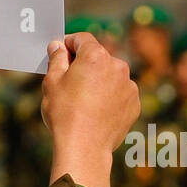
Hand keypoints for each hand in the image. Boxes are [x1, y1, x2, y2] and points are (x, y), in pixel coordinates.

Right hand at [41, 33, 138, 186]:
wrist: (85, 147)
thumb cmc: (65, 114)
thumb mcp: (52, 82)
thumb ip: (57, 59)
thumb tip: (58, 46)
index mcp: (96, 56)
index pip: (82, 39)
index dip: (69, 43)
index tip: (61, 53)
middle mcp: (118, 66)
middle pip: (98, 57)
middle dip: (85, 64)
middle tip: (69, 81)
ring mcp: (129, 86)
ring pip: (110, 76)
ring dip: (99, 81)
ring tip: (84, 101)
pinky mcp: (134, 104)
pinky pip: (120, 94)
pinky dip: (110, 97)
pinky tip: (96, 112)